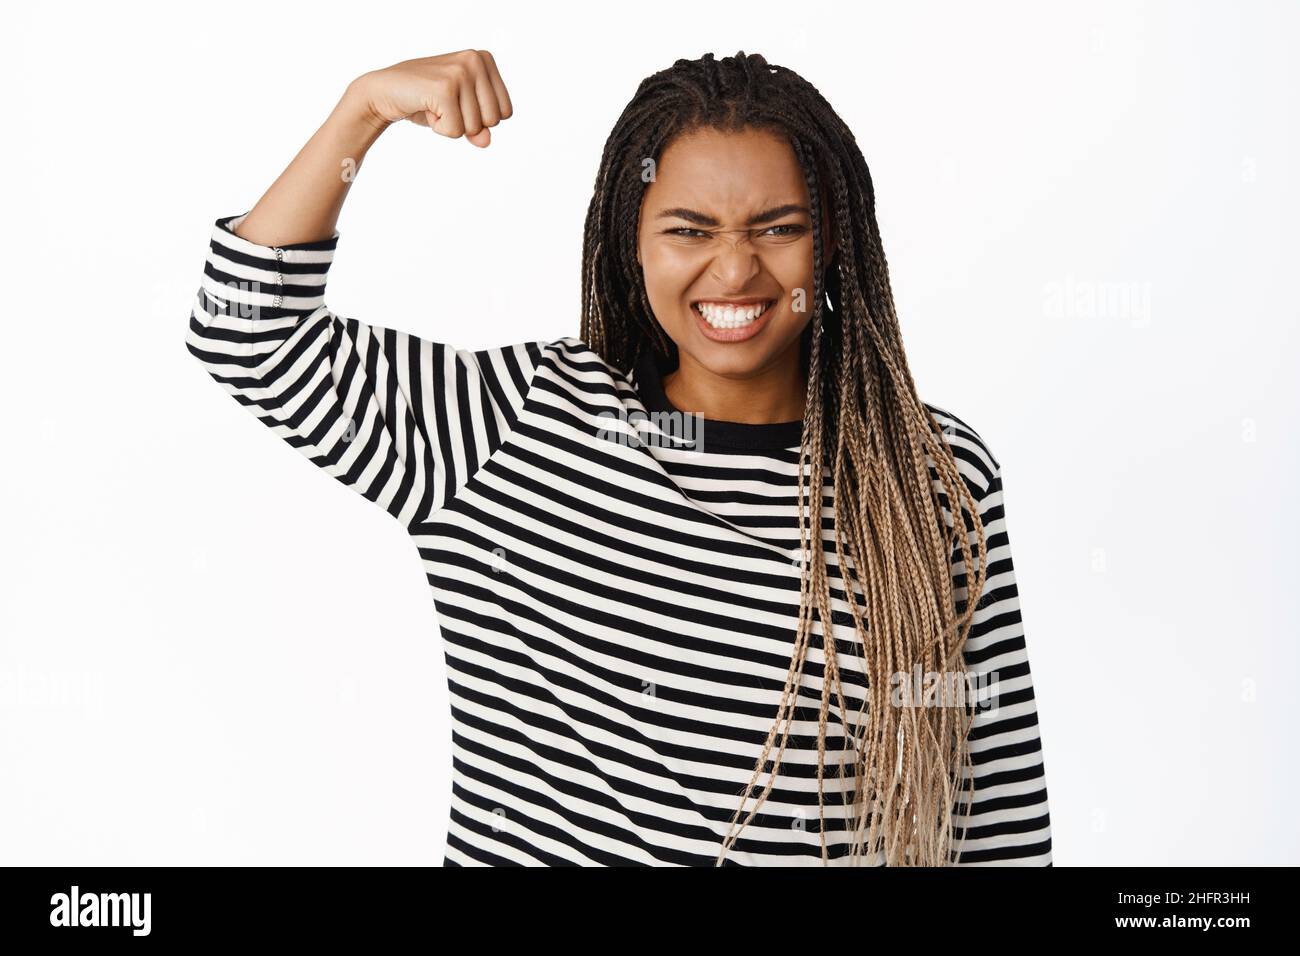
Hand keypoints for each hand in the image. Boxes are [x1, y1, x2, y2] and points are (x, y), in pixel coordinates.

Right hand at [350, 50, 513, 146]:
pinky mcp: (444, 87)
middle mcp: (475, 60)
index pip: (505, 112)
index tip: (456, 102)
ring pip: (474, 128)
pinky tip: (425, 108)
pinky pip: (455, 131)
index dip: (479, 118)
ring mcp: (460, 72)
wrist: (384, 92)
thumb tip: (486, 140)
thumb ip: (479, 127)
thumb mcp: (460, 114)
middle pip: (493, 121)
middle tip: (443, 105)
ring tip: (433, 105)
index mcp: (485, 60)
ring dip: (451, 125)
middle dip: (467, 123)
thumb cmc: (425, 101)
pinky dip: (439, 128)